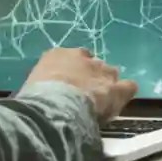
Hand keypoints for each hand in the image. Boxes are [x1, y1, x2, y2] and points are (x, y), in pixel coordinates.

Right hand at [23, 47, 137, 123]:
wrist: (54, 105)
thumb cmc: (36, 97)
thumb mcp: (32, 85)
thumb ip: (43, 84)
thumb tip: (41, 94)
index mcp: (58, 55)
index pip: (70, 57)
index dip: (73, 71)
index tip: (70, 83)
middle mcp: (83, 57)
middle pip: (92, 64)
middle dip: (91, 76)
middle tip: (85, 93)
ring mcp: (102, 71)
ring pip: (110, 73)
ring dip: (107, 84)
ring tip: (103, 99)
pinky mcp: (116, 89)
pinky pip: (128, 86)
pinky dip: (125, 92)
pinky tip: (121, 100)